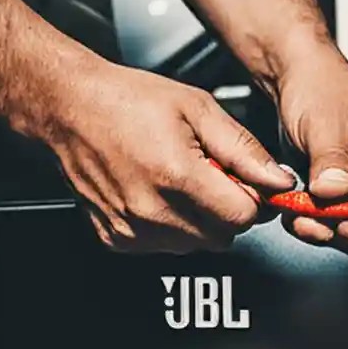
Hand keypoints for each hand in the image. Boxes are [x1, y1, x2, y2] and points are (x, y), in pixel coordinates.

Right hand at [43, 62, 296, 253]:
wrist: (69, 109)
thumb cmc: (127, 101)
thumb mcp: (198, 109)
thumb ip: (244, 150)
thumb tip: (278, 181)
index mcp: (178, 176)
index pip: (244, 217)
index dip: (251, 198)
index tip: (244, 181)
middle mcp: (153, 211)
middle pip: (223, 237)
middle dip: (226, 209)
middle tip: (210, 174)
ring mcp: (132, 230)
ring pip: (195, 245)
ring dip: (198, 219)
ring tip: (178, 180)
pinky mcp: (117, 239)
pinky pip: (163, 246)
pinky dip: (169, 225)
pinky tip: (156, 192)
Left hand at [276, 53, 347, 252]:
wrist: (292, 77)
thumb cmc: (320, 84)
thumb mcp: (326, 122)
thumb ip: (333, 160)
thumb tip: (335, 193)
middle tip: (320, 222)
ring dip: (326, 230)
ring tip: (302, 216)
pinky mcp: (340, 193)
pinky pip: (333, 222)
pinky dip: (313, 223)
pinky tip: (296, 212)